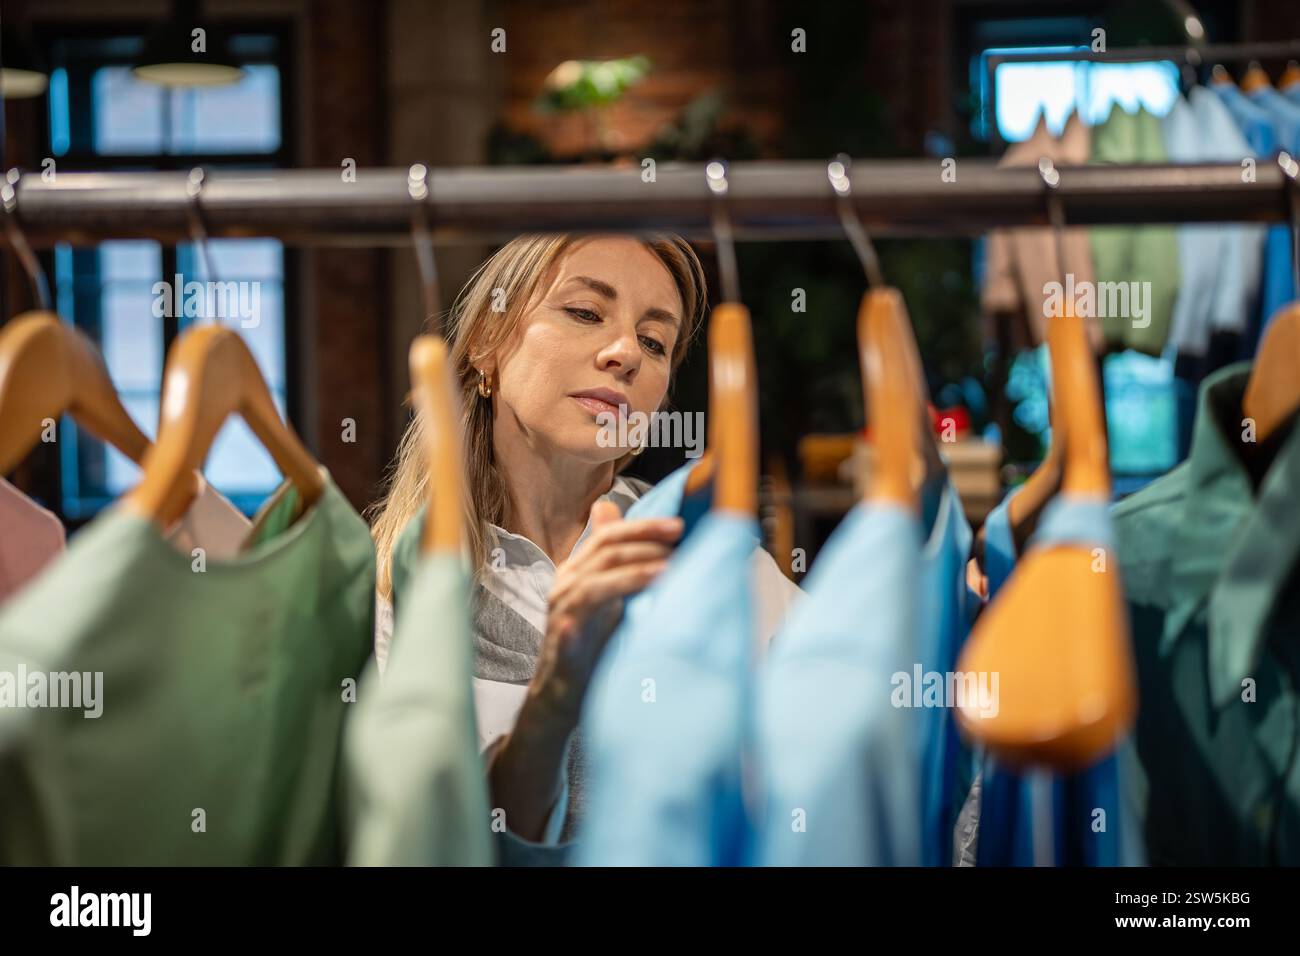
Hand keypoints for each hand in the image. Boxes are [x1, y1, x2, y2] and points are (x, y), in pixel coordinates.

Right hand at [531, 499, 683, 725]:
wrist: (564, 692)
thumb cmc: (595, 642)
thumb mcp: (614, 598)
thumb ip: (624, 564)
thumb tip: (649, 531)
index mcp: (579, 570)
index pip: (609, 536)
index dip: (643, 527)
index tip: (678, 526)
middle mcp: (567, 585)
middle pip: (604, 551)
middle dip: (645, 542)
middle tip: (680, 539)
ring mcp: (562, 613)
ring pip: (593, 583)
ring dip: (632, 574)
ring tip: (667, 570)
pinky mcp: (562, 646)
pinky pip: (569, 626)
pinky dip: (582, 617)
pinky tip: (604, 612)